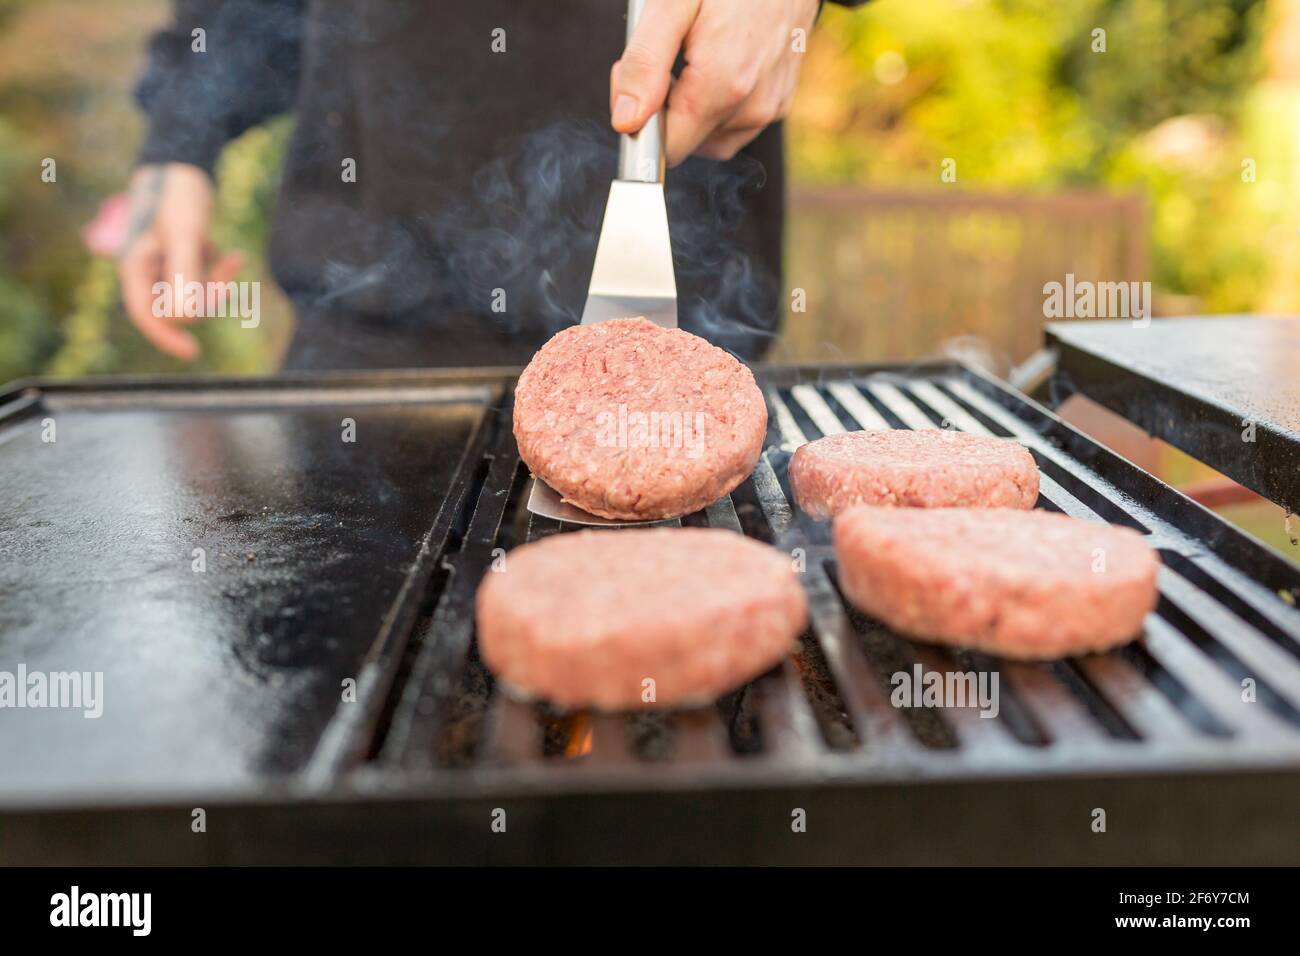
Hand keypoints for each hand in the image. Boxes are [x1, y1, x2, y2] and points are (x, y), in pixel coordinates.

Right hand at [117, 163, 242, 359]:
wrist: (184, 164)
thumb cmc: (177, 196)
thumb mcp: (185, 234)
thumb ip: (184, 272)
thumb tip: (185, 317)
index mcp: (135, 266)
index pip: (146, 315)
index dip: (166, 337)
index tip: (192, 353)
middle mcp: (148, 270)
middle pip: (176, 308)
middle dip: (205, 299)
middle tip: (229, 275)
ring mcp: (166, 265)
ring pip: (194, 295)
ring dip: (216, 283)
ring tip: (233, 259)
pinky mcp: (185, 257)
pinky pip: (204, 279)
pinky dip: (220, 271)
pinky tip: (237, 256)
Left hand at [610, 0, 819, 165]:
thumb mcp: (673, 5)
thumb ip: (645, 64)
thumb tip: (628, 119)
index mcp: (723, 86)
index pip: (666, 148)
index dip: (641, 120)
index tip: (637, 80)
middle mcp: (751, 106)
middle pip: (687, 144)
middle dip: (664, 111)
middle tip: (664, 58)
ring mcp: (770, 107)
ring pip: (711, 139)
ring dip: (691, 112)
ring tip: (692, 59)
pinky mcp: (781, 101)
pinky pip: (737, 126)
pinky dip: (717, 107)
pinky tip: (716, 66)